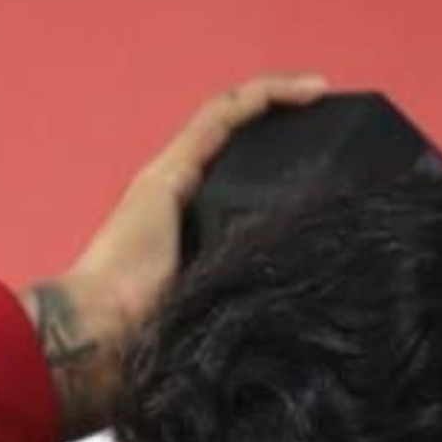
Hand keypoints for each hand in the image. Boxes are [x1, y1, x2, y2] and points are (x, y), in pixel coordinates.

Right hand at [23, 72, 326, 437]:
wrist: (100, 340)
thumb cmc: (158, 348)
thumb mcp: (231, 315)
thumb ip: (264, 299)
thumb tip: (330, 301)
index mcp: (191, 237)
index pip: (239, 189)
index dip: (284, 171)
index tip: (334, 171)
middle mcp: (177, 202)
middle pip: (236, 151)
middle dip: (286, 133)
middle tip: (341, 132)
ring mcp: (169, 181)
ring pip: (231, 123)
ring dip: (281, 104)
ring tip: (328, 99)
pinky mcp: (170, 170)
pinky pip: (224, 115)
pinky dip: (269, 96)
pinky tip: (312, 93)